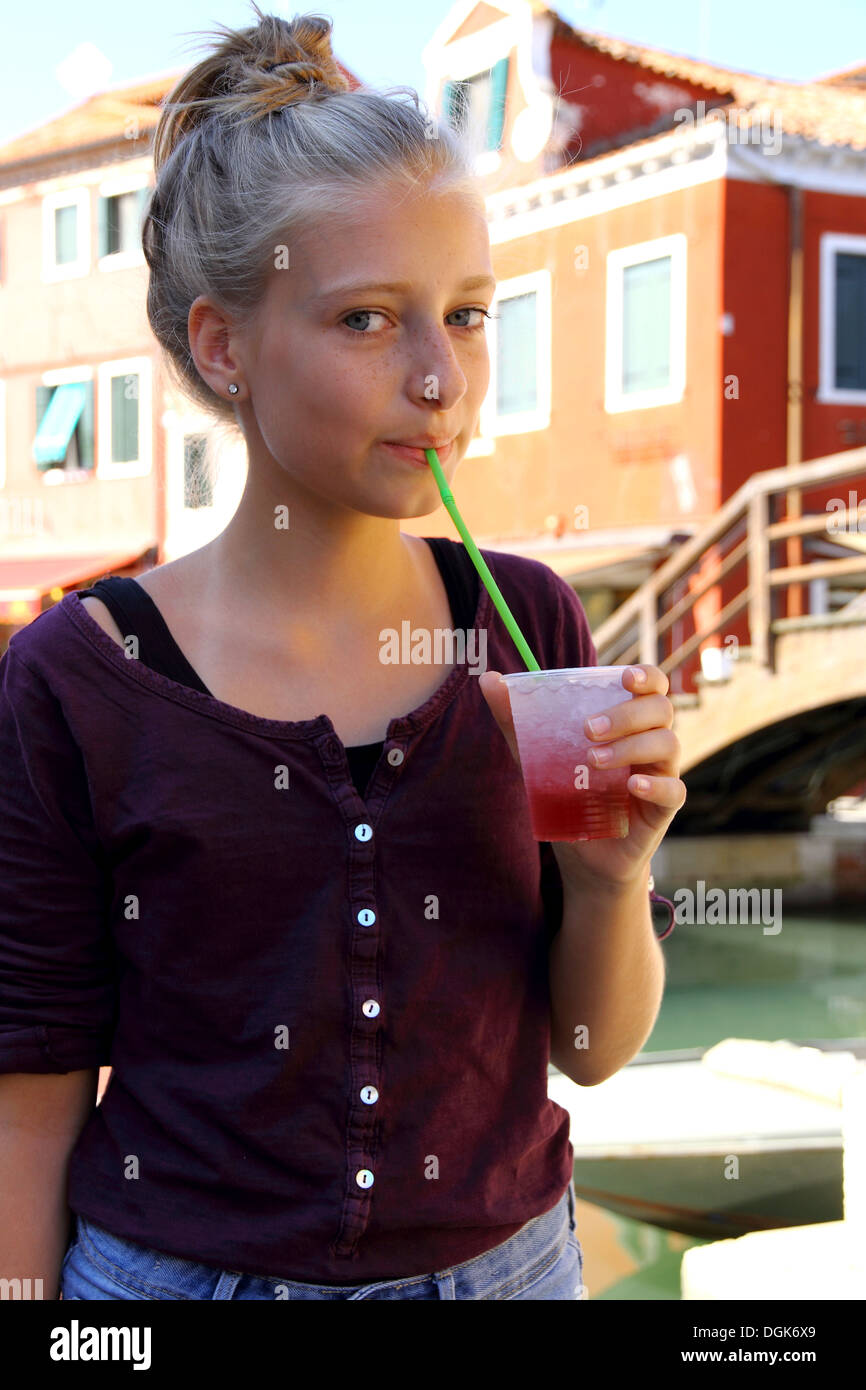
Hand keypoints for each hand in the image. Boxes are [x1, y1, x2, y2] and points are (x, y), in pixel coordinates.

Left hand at [479, 664, 686, 888]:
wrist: (583, 858)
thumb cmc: (567, 797)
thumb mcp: (537, 758)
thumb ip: (516, 720)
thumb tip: (488, 679)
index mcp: (628, 722)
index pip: (651, 686)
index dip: (646, 675)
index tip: (624, 677)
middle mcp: (650, 742)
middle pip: (660, 709)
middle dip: (626, 714)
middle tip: (588, 729)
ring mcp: (660, 774)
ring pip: (668, 744)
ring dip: (631, 747)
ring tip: (593, 760)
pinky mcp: (663, 809)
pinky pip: (674, 790)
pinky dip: (654, 785)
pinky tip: (631, 787)